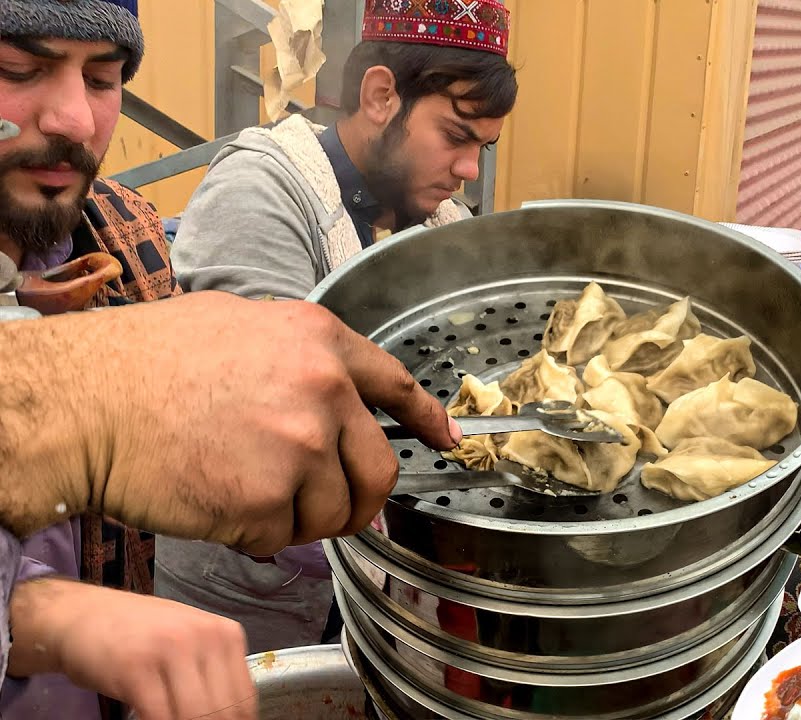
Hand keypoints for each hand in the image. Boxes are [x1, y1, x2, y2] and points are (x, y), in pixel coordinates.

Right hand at [0, 291, 459, 550]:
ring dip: (298, 518)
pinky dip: (255, 535)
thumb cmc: (145, 362)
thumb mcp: (238, 325)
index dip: (426, 419)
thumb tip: (334, 399)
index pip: (396, 385)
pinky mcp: (266, 502)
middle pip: (379, 471)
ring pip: (334, 513)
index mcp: (319, 342)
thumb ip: (299, 360)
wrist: (84, 401)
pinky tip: (218, 505)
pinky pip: (282, 537)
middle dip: (358, 499)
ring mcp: (299, 448)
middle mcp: (323, 392)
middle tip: (328, 508)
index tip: (446, 441)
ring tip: (245, 493)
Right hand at [8, 578, 254, 719]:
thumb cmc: (139, 632)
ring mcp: (170, 651)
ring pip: (195, 717)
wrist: (81, 615)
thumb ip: (212, 674)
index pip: (244, 699)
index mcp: (225, 634)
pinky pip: (159, 718)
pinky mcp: (135, 670)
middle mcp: (203, 638)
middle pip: (221, 711)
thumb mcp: (189, 641)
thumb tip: (237, 716)